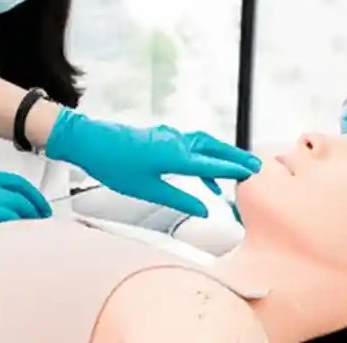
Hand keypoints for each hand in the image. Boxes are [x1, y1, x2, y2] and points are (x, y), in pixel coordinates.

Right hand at [0, 167, 51, 240]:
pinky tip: (19, 239)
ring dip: (30, 220)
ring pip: (19, 204)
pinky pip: (6, 217)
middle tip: (44, 224)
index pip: (16, 182)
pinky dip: (16, 227)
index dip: (32, 196)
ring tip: (35, 235)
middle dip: (38, 209)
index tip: (39, 208)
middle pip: (22, 192)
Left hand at [44, 109, 260, 218]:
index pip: (212, 164)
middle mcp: (176, 142)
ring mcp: (169, 136)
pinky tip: (203, 173)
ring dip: (221, 153)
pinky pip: (191, 143)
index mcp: (175, 156)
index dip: (233, 170)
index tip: (253, 174)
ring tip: (237, 168)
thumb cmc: (115, 166)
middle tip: (256, 166)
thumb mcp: (147, 190)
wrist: (90, 141)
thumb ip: (179, 198)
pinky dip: (204, 155)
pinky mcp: (161, 136)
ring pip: (203, 143)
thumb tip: (205, 210)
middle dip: (235, 157)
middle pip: (214, 148)